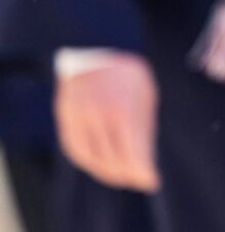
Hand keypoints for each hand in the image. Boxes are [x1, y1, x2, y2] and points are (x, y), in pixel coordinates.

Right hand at [55, 53, 159, 191]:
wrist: (93, 49)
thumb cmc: (127, 73)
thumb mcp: (145, 95)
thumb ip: (144, 126)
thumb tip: (146, 158)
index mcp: (124, 111)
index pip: (134, 153)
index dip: (143, 172)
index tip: (151, 182)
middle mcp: (99, 117)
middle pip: (113, 159)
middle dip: (128, 174)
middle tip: (140, 180)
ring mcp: (79, 118)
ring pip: (92, 158)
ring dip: (107, 172)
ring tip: (121, 176)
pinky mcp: (65, 117)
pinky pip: (74, 149)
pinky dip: (88, 161)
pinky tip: (100, 164)